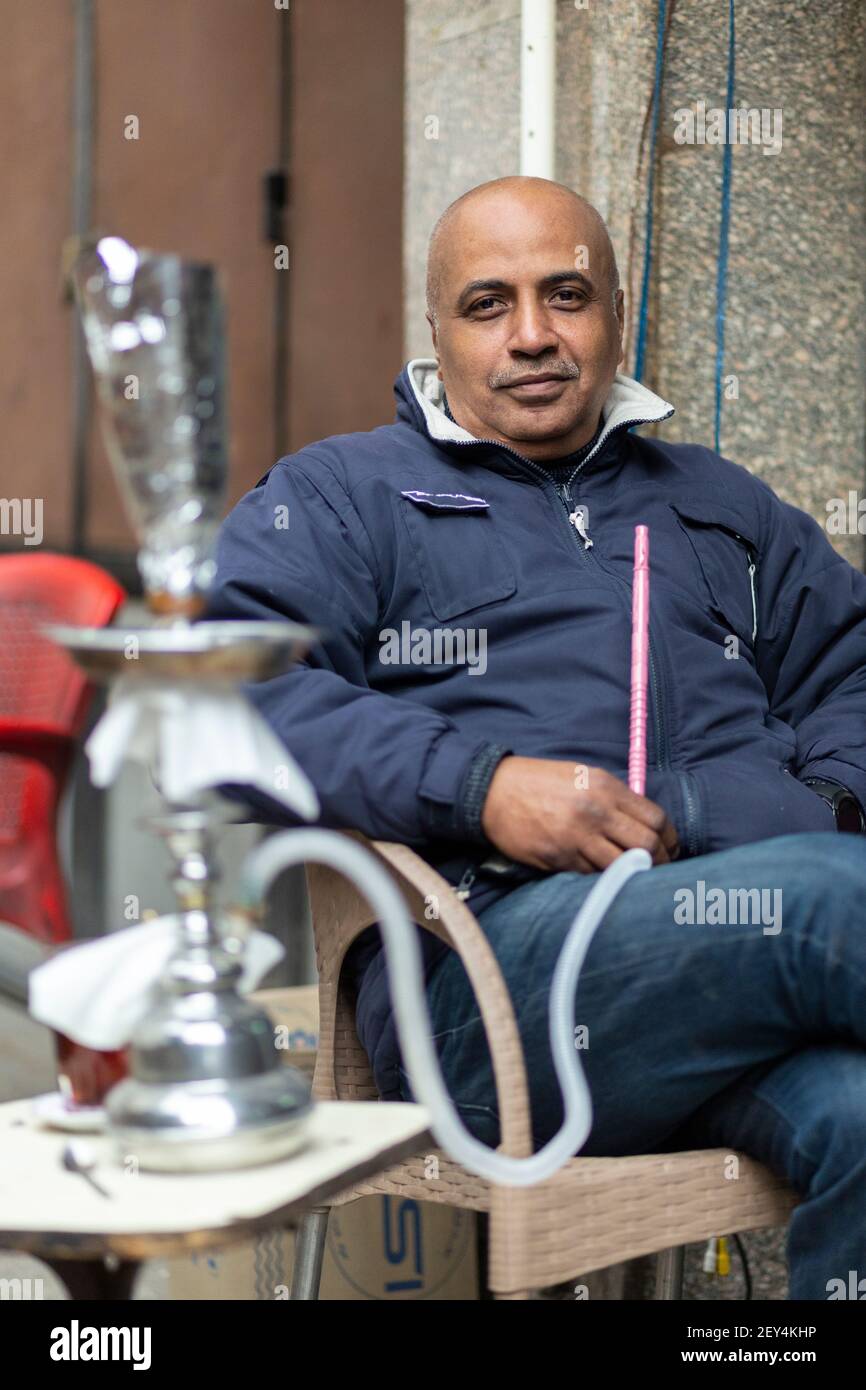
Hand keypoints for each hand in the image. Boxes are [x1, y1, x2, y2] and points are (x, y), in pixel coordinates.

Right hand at [480, 757, 678, 872]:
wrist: (493, 791)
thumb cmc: (539, 781)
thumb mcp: (582, 775)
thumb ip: (614, 796)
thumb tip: (643, 820)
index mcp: (605, 787)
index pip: (655, 818)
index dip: (670, 838)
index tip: (671, 846)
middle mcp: (595, 812)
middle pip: (646, 846)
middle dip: (659, 860)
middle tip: (658, 865)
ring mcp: (576, 838)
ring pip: (622, 866)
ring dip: (632, 873)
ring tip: (633, 873)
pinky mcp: (559, 858)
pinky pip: (592, 875)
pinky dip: (602, 876)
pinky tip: (603, 873)